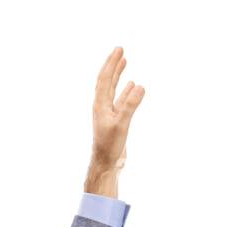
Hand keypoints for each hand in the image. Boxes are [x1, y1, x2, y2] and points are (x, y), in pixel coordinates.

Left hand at [89, 47, 144, 182]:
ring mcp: (108, 113)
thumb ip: (130, 105)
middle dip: (113, 65)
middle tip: (120, 50)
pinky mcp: (115, 121)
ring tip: (124, 62)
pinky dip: (126, 91)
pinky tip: (132, 86)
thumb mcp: (121, 124)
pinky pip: (120, 100)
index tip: (119, 50)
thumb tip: (139, 85)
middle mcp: (102, 107)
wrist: (106, 164)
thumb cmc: (110, 146)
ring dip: (118, 75)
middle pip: (107, 81)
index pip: (105, 79)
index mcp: (100, 105)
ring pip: (113, 89)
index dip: (111, 64)